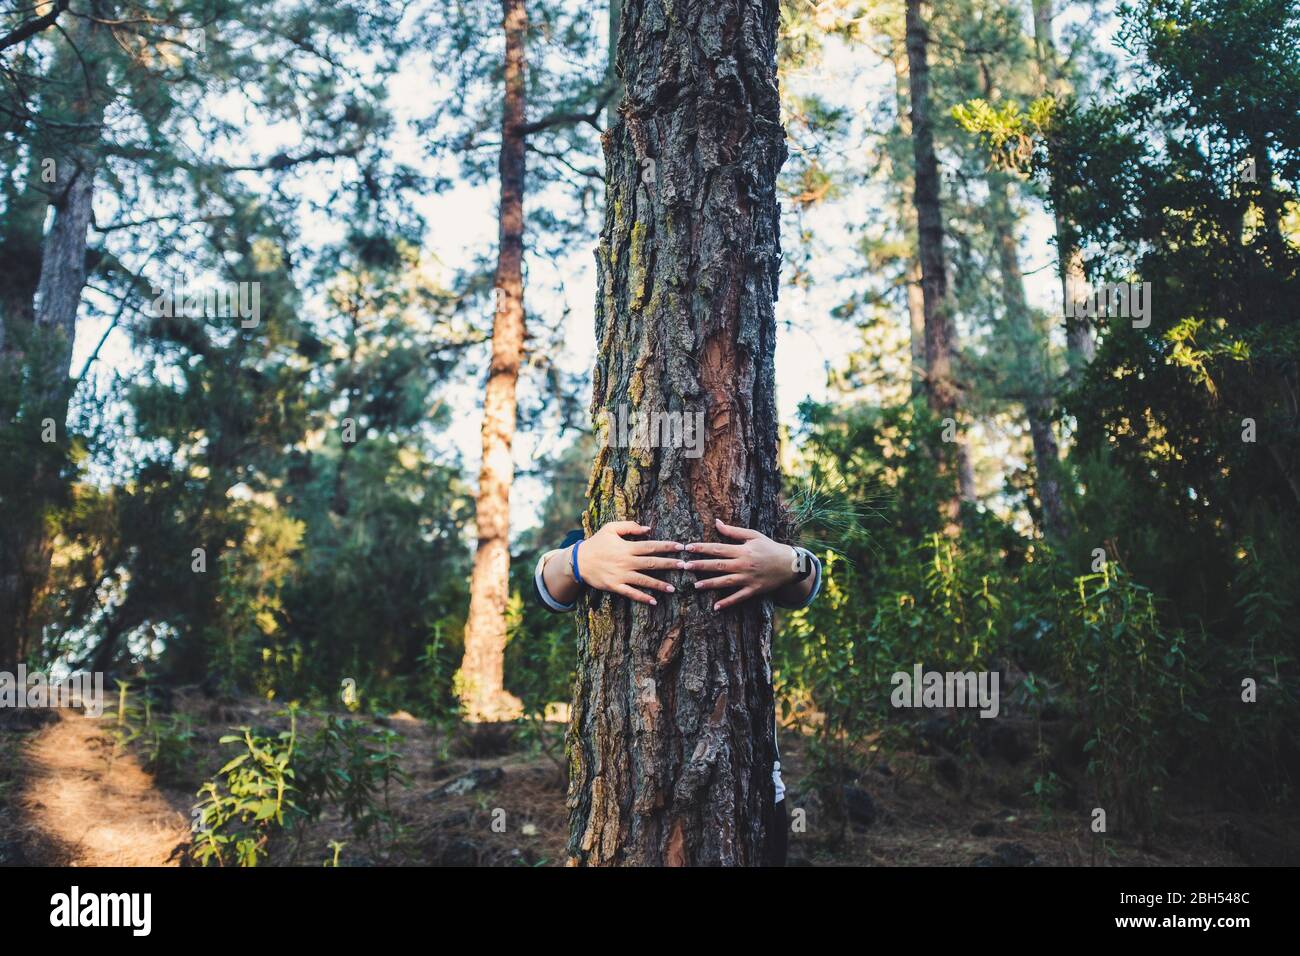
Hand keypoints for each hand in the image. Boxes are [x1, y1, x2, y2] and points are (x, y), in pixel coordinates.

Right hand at [575, 520, 685, 605]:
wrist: (578, 561)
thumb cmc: (596, 543)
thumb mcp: (610, 528)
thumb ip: (629, 526)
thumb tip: (648, 529)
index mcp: (626, 547)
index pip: (651, 546)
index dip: (666, 546)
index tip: (681, 547)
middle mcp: (626, 562)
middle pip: (651, 563)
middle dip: (669, 564)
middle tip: (684, 566)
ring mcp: (620, 575)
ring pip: (643, 580)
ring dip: (659, 584)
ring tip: (673, 588)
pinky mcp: (614, 586)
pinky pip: (631, 593)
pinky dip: (642, 598)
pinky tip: (654, 601)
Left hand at [684, 518, 800, 609]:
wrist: (789, 564)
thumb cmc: (769, 547)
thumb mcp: (753, 535)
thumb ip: (733, 531)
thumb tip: (716, 522)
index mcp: (742, 550)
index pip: (718, 548)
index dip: (702, 548)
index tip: (687, 547)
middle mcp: (744, 565)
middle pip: (718, 565)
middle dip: (700, 565)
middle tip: (684, 566)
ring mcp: (748, 579)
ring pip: (726, 582)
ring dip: (710, 584)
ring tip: (695, 585)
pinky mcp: (754, 590)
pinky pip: (739, 597)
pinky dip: (728, 603)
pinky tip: (716, 607)